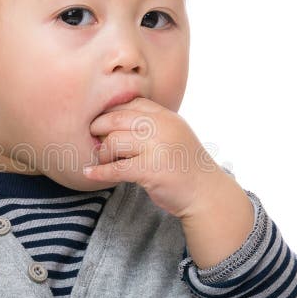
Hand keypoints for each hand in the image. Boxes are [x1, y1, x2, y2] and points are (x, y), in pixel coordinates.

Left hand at [85, 97, 228, 218]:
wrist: (206, 193)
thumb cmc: (184, 165)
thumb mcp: (172, 134)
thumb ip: (150, 124)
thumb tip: (111, 120)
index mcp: (166, 116)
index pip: (130, 104)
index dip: (110, 112)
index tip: (100, 123)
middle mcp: (162, 127)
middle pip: (116, 119)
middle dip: (98, 128)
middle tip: (93, 138)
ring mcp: (157, 148)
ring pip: (113, 142)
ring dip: (101, 152)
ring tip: (102, 160)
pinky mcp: (151, 170)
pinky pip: (116, 169)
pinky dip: (99, 172)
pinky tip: (90, 174)